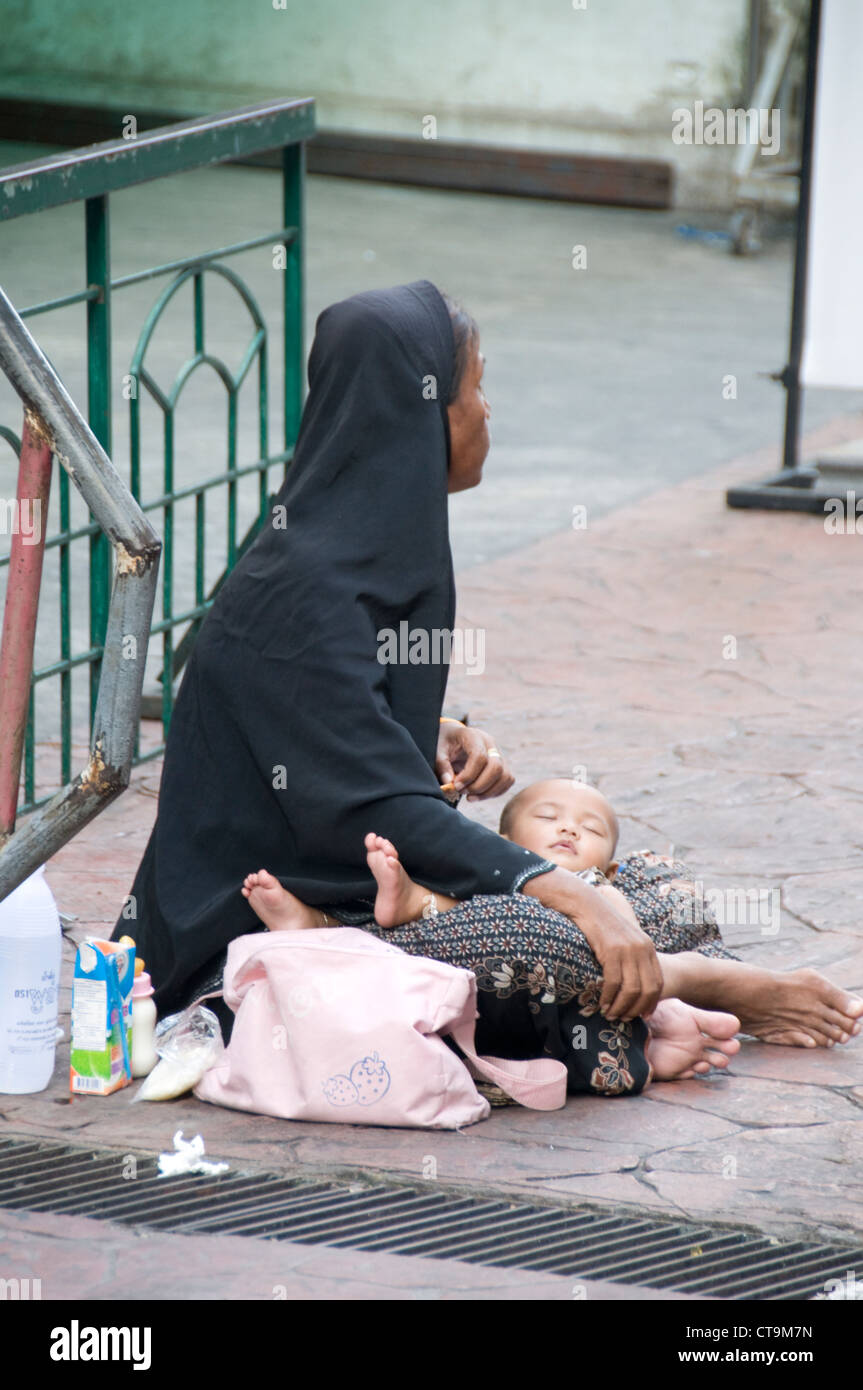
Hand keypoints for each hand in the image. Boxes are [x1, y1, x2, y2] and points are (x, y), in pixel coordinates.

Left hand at [435, 721, 514, 800]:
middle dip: (479, 786)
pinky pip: (507, 781)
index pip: (480, 756)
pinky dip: (495, 792)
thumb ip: (442, 765)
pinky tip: (478, 796)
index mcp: (473, 736)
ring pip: (505, 776)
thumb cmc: (445, 743)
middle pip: (496, 767)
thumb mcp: (438, 751)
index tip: (456, 786)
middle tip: (462, 792)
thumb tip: (449, 782)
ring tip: (470, 797)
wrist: (454, 737)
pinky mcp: (502, 764)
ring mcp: (499, 754)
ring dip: (488, 792)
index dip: (469, 775)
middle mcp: (490, 744)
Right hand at [522, 867, 662, 1020]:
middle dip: (636, 1008)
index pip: (657, 982)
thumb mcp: (624, 938)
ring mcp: (628, 949)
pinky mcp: (612, 950)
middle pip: (647, 989)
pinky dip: (609, 997)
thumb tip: (632, 981)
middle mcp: (642, 949)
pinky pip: (614, 981)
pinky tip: (602, 1003)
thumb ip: (632, 956)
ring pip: (631, 989)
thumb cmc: (601, 923)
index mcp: (647, 947)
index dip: (652, 1002)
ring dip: (621, 1006)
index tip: (643, 1014)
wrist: (587, 904)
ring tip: (611, 1014)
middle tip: (624, 1018)